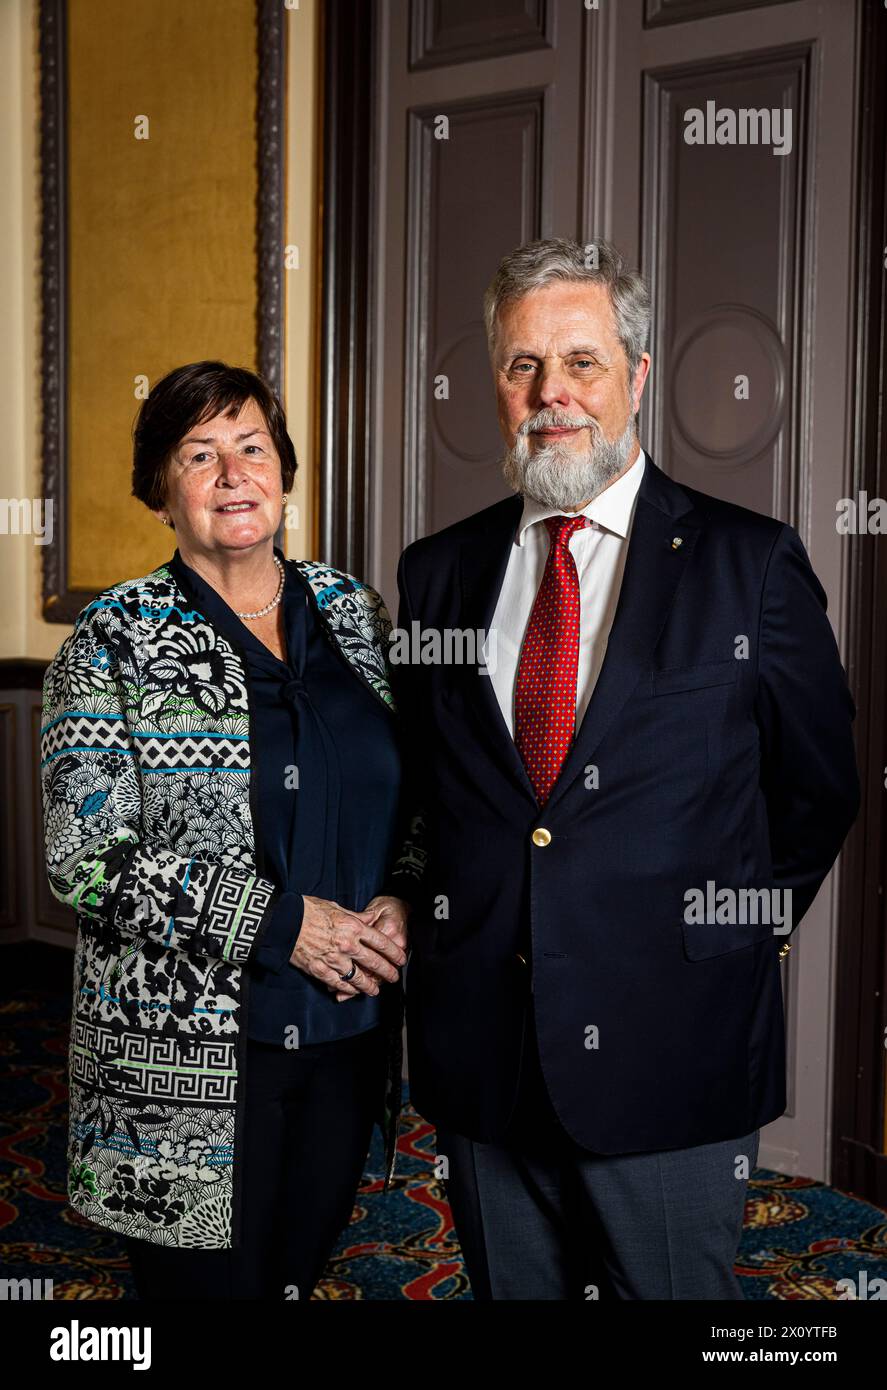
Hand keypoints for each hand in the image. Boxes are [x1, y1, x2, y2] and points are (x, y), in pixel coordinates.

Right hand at [290, 895, 406, 998]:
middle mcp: (347, 945)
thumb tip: (370, 919)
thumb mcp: (336, 907)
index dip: (394, 953)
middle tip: (394, 977)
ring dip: (369, 985)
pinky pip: (339, 983)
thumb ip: (356, 917)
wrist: (284, 921)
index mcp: (353, 927)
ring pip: (358, 977)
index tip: (400, 959)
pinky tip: (354, 991)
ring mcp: (334, 959)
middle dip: (387, 971)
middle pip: (374, 962)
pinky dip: (348, 989)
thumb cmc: (308, 910)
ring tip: (376, 990)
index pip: (381, 942)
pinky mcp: (320, 970)